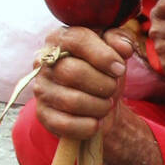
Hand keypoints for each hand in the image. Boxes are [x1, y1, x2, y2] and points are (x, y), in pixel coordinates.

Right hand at [32, 26, 132, 141]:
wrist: (100, 102)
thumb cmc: (105, 70)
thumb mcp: (116, 50)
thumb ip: (121, 40)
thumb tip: (124, 48)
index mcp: (60, 38)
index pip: (77, 40)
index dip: (103, 56)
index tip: (120, 69)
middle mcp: (44, 62)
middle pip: (74, 72)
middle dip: (104, 84)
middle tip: (113, 89)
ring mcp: (41, 89)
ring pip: (72, 101)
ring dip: (99, 106)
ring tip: (106, 105)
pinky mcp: (43, 114)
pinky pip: (65, 124)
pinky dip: (88, 126)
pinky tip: (97, 122)